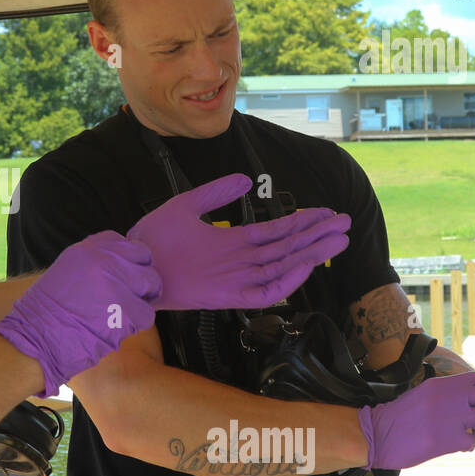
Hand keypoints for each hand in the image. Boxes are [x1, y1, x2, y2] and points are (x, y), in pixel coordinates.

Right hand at [0, 231, 160, 396]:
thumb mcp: (67, 272)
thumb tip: (125, 267)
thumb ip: (95, 264)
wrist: (34, 338)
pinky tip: (116, 328)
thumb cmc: (46, 313)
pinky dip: (136, 324)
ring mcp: (114, 284)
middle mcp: (102, 260)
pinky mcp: (123, 310)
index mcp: (87, 249)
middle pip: (144, 261)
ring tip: (120, 315)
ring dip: (140, 302)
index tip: (126, 276)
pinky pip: (147, 314)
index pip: (127, 243)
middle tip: (130, 297)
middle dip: (142, 280)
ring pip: (151, 286)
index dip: (131, 261)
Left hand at [127, 173, 350, 310]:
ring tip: (337, 238)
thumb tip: (245, 179)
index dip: (302, 222)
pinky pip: (264, 292)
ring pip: (283, 267)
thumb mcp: (186, 206)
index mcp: (232, 242)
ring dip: (311, 253)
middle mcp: (239, 262)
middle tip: (344, 223)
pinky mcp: (227, 295)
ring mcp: (235, 279)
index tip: (326, 212)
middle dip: (316, 236)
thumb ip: (215, 192)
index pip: (276, 232)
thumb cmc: (152, 239)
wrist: (130, 263)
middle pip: (287, 248)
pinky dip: (287, 281)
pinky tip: (305, 264)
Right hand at [358, 372, 474, 468]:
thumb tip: (467, 401)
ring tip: (472, 435)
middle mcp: (445, 398)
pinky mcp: (446, 440)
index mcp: (437, 385)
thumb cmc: (395, 418)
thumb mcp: (419, 396)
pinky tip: (459, 447)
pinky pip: (472, 441)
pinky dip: (470, 445)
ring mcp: (447, 418)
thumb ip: (442, 395)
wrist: (375, 435)